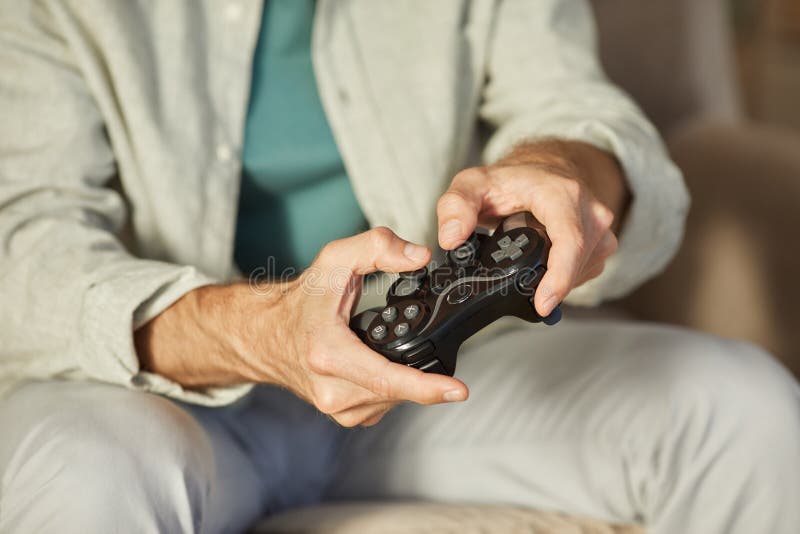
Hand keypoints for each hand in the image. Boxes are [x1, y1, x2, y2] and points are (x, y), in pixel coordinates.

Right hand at [136, 228, 468, 426]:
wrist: (264, 335)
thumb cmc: (301, 301)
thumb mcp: (335, 260)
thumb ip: (378, 247)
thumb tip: (419, 256)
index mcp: (329, 354)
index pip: (387, 378)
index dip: (427, 387)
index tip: (458, 391)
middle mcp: (332, 389)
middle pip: (398, 388)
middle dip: (420, 368)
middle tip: (425, 346)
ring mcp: (336, 407)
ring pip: (394, 398)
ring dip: (404, 377)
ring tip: (391, 349)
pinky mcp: (342, 415)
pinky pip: (383, 404)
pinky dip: (391, 385)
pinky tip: (382, 365)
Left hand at [436, 140, 628, 316]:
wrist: (541, 170)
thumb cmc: (508, 180)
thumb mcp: (471, 185)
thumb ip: (454, 207)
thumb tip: (451, 239)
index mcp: (562, 194)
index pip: (570, 242)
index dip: (558, 278)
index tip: (542, 304)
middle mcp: (590, 210)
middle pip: (576, 263)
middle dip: (546, 283)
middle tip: (516, 284)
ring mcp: (601, 228)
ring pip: (583, 271)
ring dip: (554, 280)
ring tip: (527, 266)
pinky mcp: (603, 243)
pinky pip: (587, 271)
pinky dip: (563, 277)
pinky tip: (542, 266)